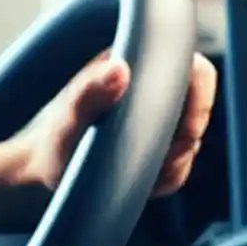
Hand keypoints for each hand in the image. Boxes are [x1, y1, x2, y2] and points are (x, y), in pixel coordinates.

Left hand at [18, 52, 217, 196]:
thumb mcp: (66, 121)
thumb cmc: (53, 143)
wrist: (45, 174)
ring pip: (193, 141)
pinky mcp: (160, 147)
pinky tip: (139, 180)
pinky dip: (167, 178)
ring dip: (174, 163)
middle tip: (158, 159)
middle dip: (186, 140)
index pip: (196, 69)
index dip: (202, 98)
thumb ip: (89, 94)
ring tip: (136, 170)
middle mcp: (154, 89)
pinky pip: (183, 165)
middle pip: (201, 108)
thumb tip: (120, 69)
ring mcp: (160, 119)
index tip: (186, 131)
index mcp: (138, 65)